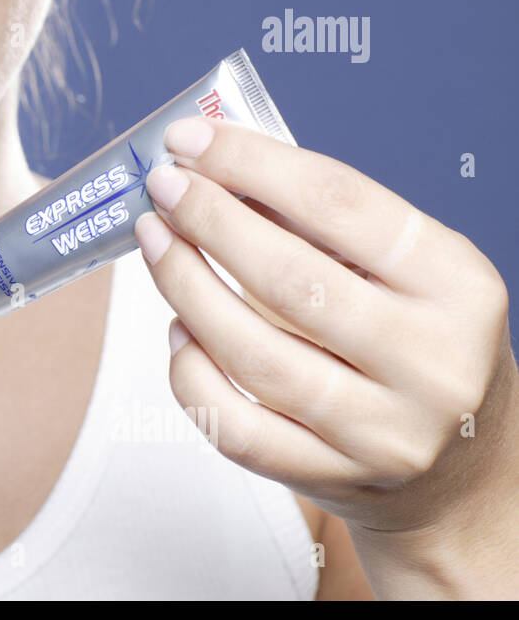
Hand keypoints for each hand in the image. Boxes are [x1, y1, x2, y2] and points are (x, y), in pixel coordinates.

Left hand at [133, 115, 518, 596]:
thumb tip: (214, 165)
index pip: (340, 204)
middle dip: (208, 221)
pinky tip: (178, 333)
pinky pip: (236, 426)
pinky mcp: (335, 479)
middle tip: (162, 188)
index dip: (250, 164)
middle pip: (289, 279)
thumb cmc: (418, 344)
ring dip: (185, 288)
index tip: (189, 141)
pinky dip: (192, 375)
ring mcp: (384, 431)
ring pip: (253, 354)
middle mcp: (431, 361)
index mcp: (457, 285)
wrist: (463, 469)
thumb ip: (321, 223)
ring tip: (156, 243)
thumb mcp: (407, 273)